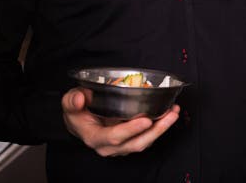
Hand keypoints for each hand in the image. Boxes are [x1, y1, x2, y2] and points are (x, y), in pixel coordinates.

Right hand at [62, 88, 179, 156]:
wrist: (80, 121)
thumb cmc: (77, 112)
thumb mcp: (70, 103)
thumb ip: (72, 100)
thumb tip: (80, 98)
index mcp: (94, 138)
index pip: (114, 137)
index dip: (131, 130)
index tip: (146, 119)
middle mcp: (109, 146)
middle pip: (136, 143)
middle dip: (156, 130)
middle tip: (170, 115)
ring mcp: (121, 146)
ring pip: (144, 142)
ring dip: (162, 128)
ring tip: (174, 112)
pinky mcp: (130, 141)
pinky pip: (147, 138)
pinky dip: (159, 127)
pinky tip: (169, 114)